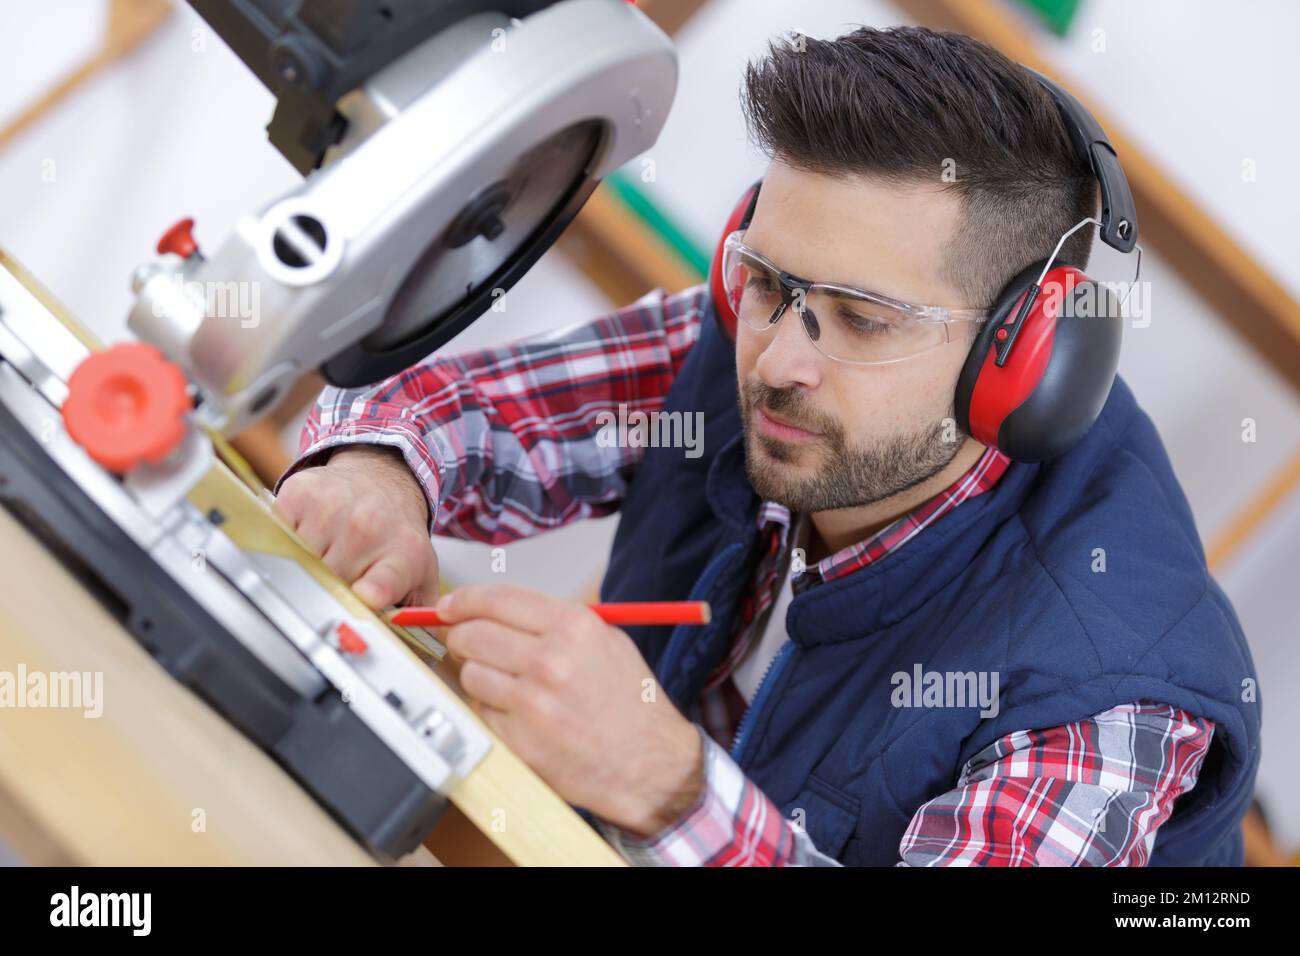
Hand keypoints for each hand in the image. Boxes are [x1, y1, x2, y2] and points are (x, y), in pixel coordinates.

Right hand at [273, 445, 438, 608]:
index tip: (365, 598)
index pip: (384, 580)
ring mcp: (332, 508)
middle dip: (330, 593)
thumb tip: (406, 658)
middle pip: (329, 582)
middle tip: (340, 586)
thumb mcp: (419, 577)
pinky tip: (312, 535)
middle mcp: (368, 527)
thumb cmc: (396, 536)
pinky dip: (289, 541)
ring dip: (307, 568)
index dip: (373, 592)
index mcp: (401, 554)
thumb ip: (414, 621)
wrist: (382, 480)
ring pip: (300, 561)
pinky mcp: (301, 495)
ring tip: (330, 556)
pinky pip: (280, 533)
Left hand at [436, 583, 704, 836]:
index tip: (448, 606)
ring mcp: (533, 703)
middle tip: (464, 642)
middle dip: (461, 637)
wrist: (649, 763)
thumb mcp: (607, 640)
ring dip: (480, 677)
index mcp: (574, 627)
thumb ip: (555, 620)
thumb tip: (495, 610)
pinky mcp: (520, 740)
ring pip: (471, 675)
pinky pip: (482, 714)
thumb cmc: (629, 703)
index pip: (497, 600)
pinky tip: (520, 715)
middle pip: (473, 635)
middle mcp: (551, 660)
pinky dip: (493, 712)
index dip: (464, 600)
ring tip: (508, 685)